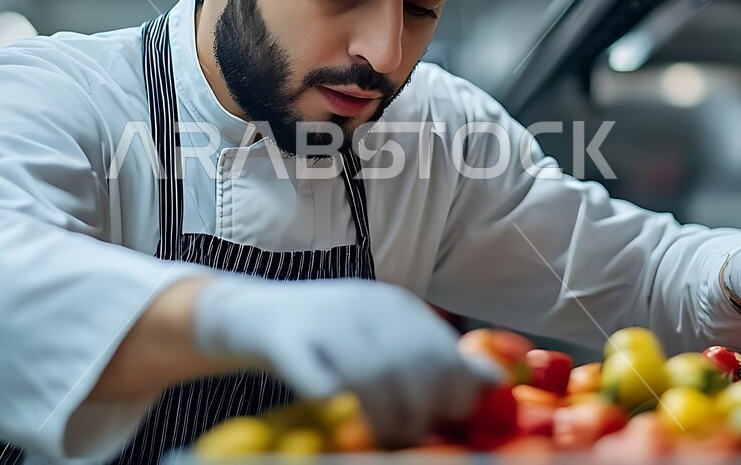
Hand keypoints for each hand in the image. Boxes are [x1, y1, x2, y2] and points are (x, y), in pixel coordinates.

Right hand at [193, 276, 499, 445]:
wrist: (248, 313)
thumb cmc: (325, 337)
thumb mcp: (383, 338)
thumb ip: (433, 358)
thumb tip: (492, 381)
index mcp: (394, 305)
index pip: (443, 354)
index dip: (450, 395)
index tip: (441, 419)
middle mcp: (363, 305)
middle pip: (412, 366)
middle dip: (418, 411)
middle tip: (407, 432)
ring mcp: (323, 320)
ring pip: (371, 377)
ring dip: (382, 418)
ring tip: (378, 434)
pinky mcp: (284, 339)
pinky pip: (319, 382)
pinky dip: (337, 408)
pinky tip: (340, 419)